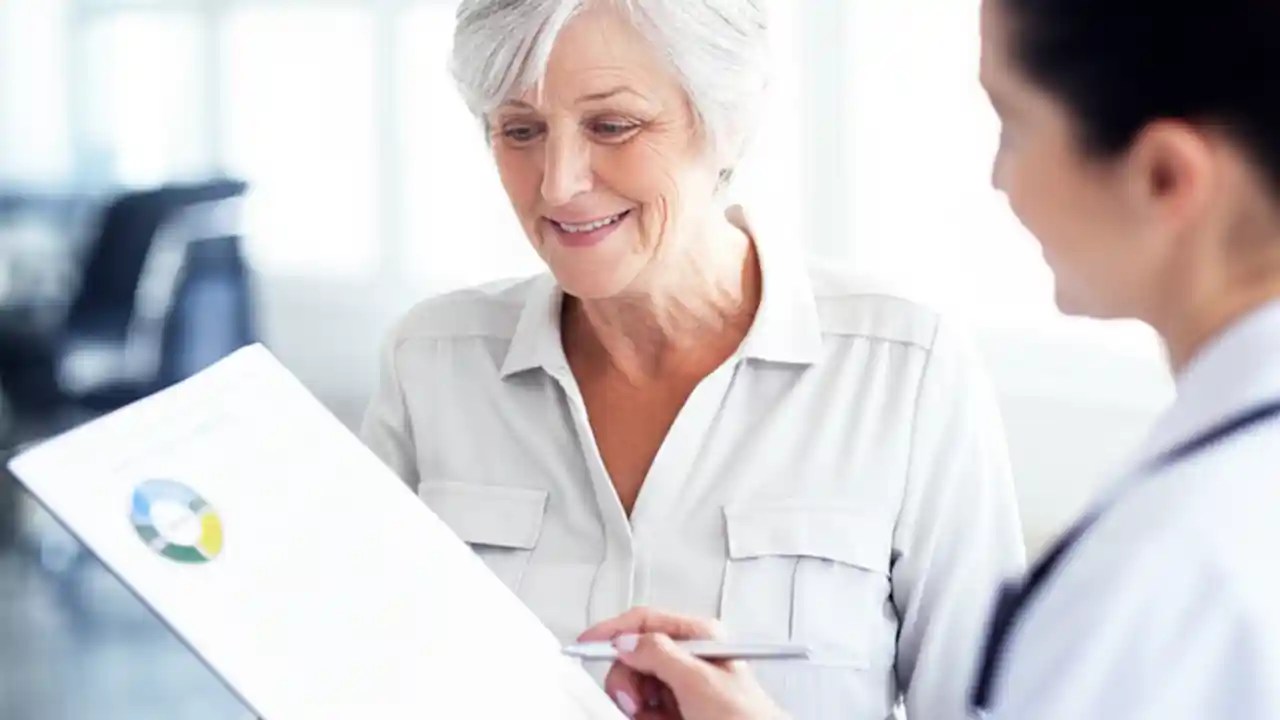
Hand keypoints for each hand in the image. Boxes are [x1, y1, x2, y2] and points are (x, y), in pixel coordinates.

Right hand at [578, 607, 787, 719]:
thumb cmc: (745, 717)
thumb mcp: (699, 681)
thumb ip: (660, 655)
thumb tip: (626, 640)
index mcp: (699, 637)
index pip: (646, 621)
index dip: (614, 630)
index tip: (587, 643)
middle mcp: (689, 657)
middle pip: (634, 656)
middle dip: (628, 680)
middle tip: (635, 703)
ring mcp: (682, 686)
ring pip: (635, 685)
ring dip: (637, 704)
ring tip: (655, 717)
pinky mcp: (677, 709)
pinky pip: (643, 709)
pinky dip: (644, 717)